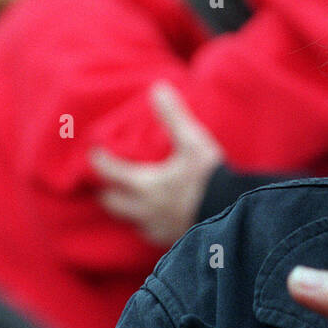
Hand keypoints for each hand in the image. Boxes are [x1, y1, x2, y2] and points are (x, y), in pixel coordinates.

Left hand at [90, 82, 223, 246]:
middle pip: (113, 204)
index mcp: (145, 185)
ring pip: (131, 222)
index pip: (111, 173)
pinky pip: (152, 234)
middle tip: (105, 184)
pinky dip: (149, 226)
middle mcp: (145, 209)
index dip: (100, 161)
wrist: (234, 215)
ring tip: (130, 203)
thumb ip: (173, 116)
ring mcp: (158, 228)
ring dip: (127, 211)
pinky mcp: (173, 240)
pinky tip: (158, 221)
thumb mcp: (193, 141)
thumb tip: (158, 88)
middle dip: (107, 193)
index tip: (94, 152)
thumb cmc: (210, 177)